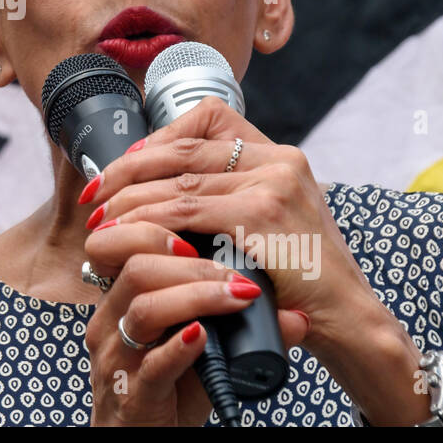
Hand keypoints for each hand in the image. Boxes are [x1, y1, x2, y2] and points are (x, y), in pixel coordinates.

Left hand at [80, 96, 373, 353]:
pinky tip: (124, 235)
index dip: (158, 137)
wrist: (347, 322)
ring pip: (176, 181)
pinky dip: (147, 222)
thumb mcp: (272, 226)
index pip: (209, 119)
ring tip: (100, 221)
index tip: (127, 163)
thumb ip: (230, 199)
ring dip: (127, 201)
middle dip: (127, 171)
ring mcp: (273, 184)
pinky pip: (184, 211)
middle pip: (182, 150)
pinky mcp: (262, 215)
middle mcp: (279, 159)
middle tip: (95, 194)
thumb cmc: (299, 283)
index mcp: (281, 156)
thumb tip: (156, 189)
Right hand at [83, 220, 308, 426]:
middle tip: (234, 270)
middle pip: (135, 266)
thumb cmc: (170, 389)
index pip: (125, 243)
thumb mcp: (200, 348)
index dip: (163, 226)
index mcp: (120, 300)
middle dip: (189, 261)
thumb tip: (297, 315)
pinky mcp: (132, 396)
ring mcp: (118, 359)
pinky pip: (152, 365)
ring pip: (143, 308)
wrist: (144, 442)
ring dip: (195, 295)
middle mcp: (111, 323)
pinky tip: (204, 337)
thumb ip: (238, 328)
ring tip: (236, 296)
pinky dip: (181, 347)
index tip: (208, 228)